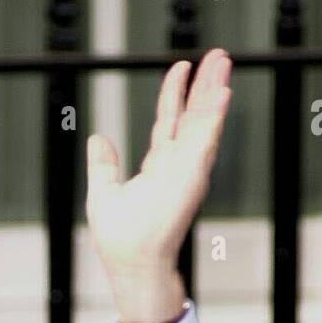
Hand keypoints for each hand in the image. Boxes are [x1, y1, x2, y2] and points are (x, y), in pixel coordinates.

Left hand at [86, 49, 231, 322]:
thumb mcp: (104, 193)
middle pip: (193, 116)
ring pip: (203, 123)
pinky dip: (213, 119)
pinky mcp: (191, 179)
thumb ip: (104, 166)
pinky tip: (222, 94)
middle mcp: (176, 166)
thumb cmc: (121, 242)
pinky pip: (204, 142)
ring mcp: (186, 172)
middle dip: (205, 85)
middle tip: (219, 55)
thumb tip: (98, 138)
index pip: (168, 121)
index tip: (180, 68)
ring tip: (223, 62)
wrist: (132, 267)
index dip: (174, 94)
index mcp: (158, 167)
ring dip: (214, 92)